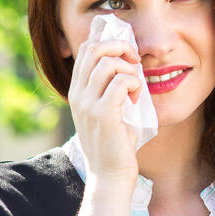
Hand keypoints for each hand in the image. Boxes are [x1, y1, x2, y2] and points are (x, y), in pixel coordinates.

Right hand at [67, 18, 143, 183]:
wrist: (110, 173)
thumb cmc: (115, 142)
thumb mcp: (107, 109)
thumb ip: (110, 87)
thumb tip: (127, 61)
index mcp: (77, 91)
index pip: (87, 49)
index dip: (109, 42)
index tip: (128, 54)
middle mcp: (78, 94)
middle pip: (94, 49)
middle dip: (120, 46)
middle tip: (135, 62)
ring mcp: (87, 104)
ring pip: (108, 64)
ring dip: (129, 70)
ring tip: (135, 88)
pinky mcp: (102, 114)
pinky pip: (120, 82)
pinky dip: (134, 85)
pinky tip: (136, 99)